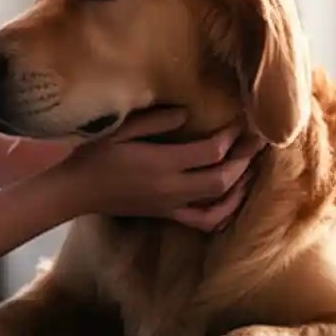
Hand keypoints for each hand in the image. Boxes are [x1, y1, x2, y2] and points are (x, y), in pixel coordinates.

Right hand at [54, 109, 263, 227]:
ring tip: (251, 166)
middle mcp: (172, 187)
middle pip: (222, 178)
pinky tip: (233, 198)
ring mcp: (171, 205)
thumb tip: (186, 114)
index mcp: (161, 163)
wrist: (76, 191)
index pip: (210, 152)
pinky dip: (224, 212)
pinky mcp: (167, 215)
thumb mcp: (120, 129)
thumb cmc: (95, 155)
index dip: (231, 138)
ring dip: (240, 185)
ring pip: (219, 201)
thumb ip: (155, 120)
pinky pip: (204, 220)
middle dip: (245, 159)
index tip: (241, 122)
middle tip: (259, 141)